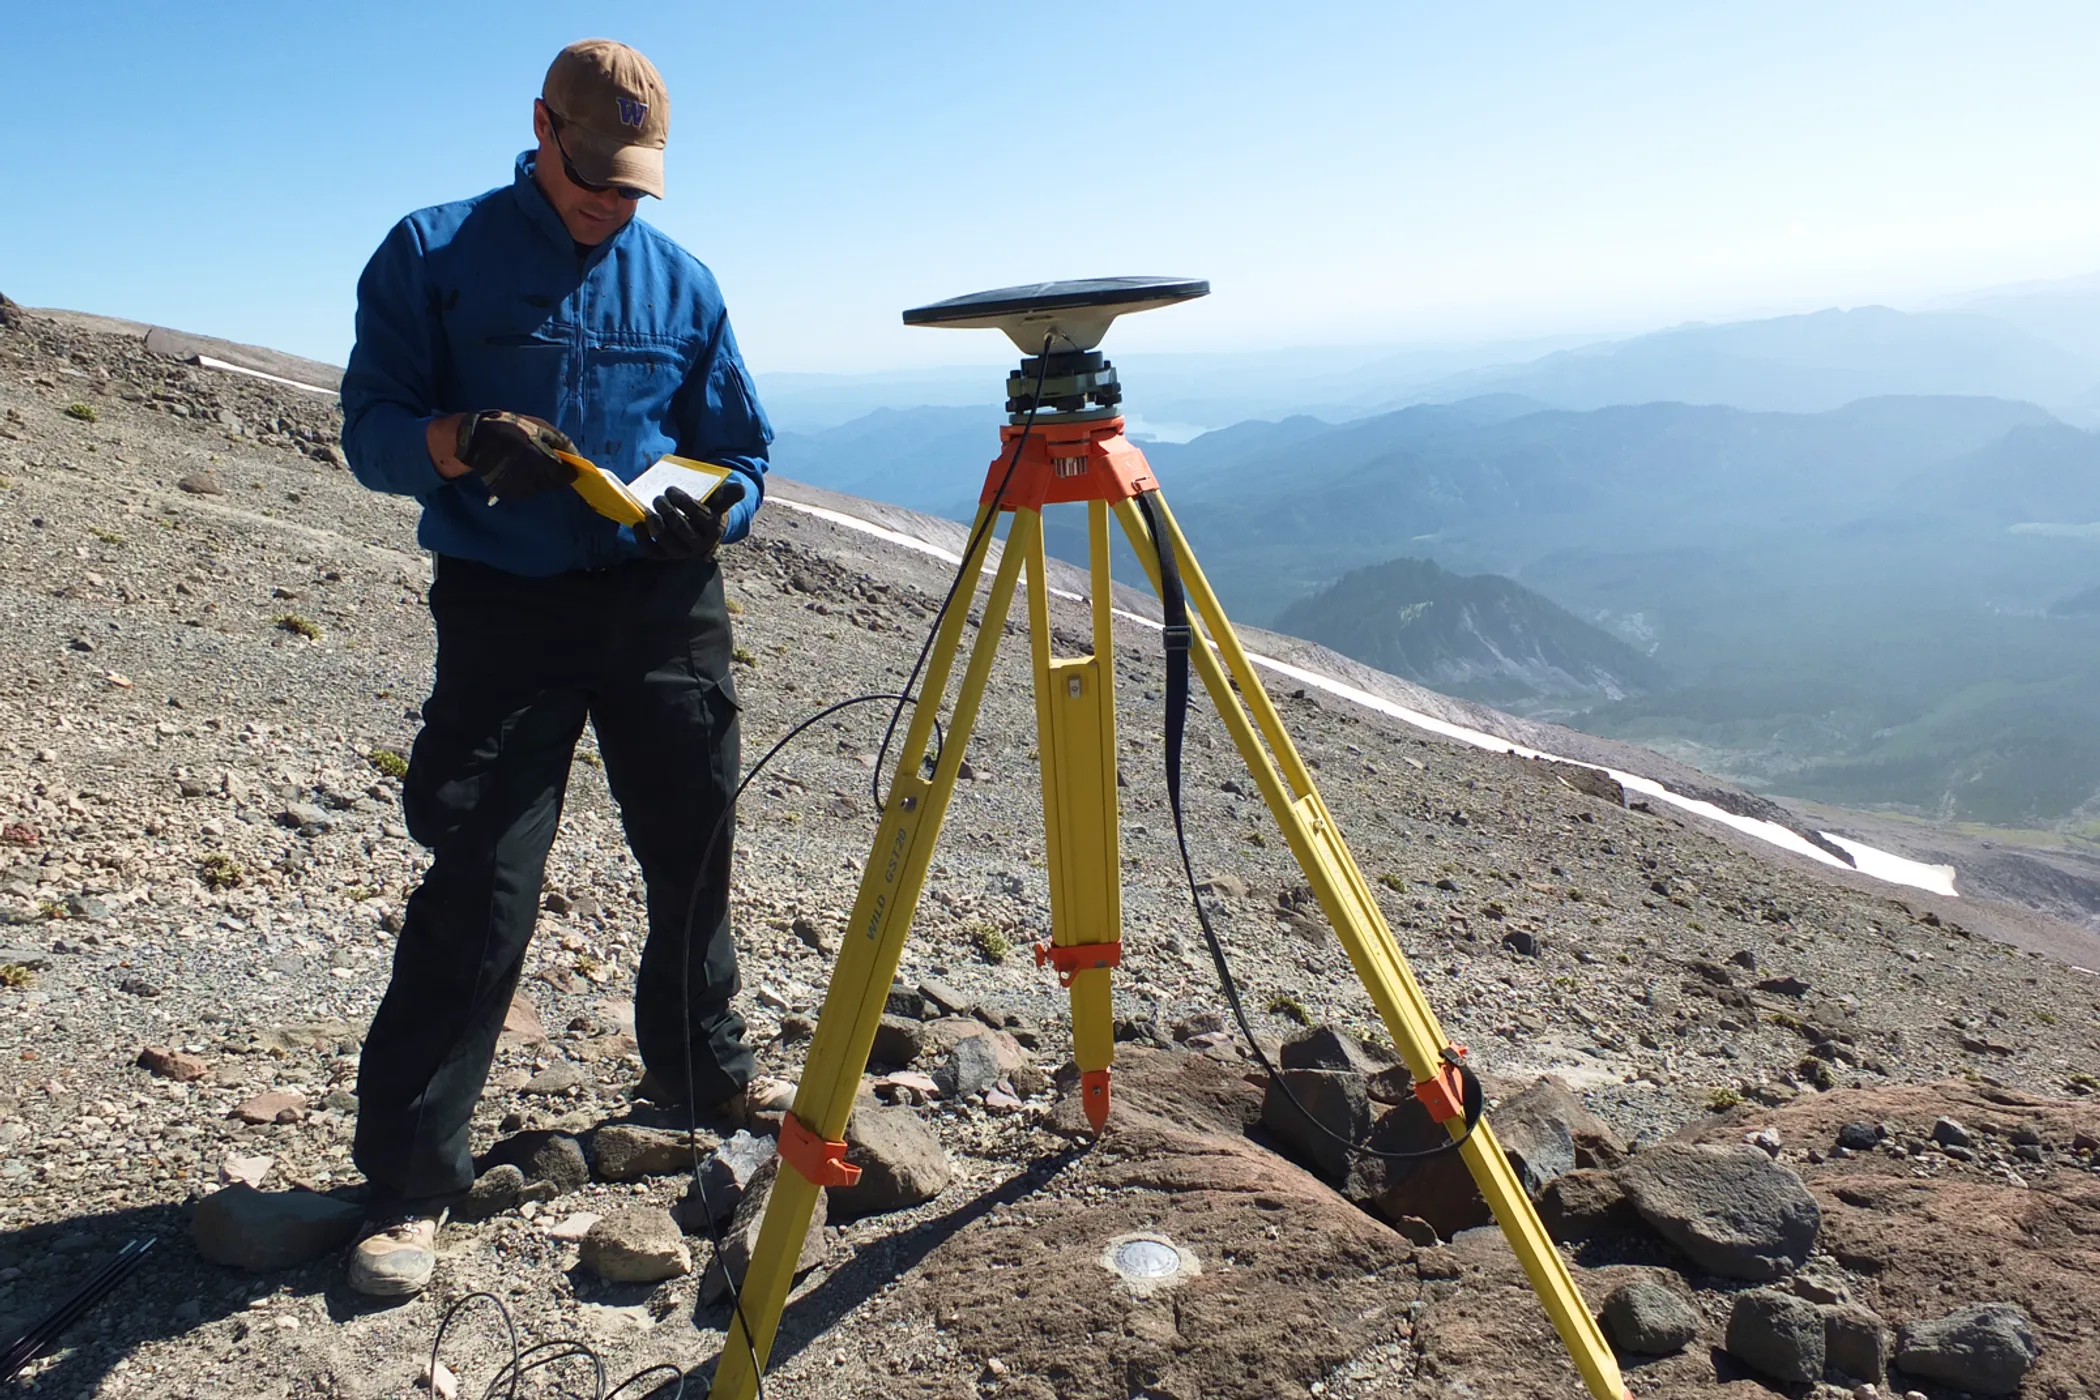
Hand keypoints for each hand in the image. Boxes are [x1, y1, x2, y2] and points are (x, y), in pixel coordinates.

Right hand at [455, 411, 579, 500]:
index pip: (566, 476)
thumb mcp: (538, 427)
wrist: (475, 439)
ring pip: (539, 488)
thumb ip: (561, 442)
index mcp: (542, 462)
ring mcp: (519, 489)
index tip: (562, 462)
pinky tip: (513, 468)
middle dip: (552, 472)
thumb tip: (578, 456)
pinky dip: (524, 482)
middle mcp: (532, 480)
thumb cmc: (509, 428)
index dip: (567, 469)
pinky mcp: (508, 494)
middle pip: (554, 483)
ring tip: (523, 460)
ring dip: (538, 477)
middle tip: (537, 456)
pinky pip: (524, 490)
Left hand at [638, 479, 745, 560]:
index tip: (671, 490)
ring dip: (655, 526)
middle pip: (681, 529)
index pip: (698, 516)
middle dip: (667, 511)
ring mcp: (681, 553)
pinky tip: (638, 525)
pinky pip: (653, 552)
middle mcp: (699, 545)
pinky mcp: (666, 556)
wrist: (701, 530)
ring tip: (649, 512)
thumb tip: (741, 488)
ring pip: (667, 543)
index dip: (683, 502)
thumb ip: (729, 495)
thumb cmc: (709, 510)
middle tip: (658, 498)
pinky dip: (643, 540)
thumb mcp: (720, 501)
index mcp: (714, 530)